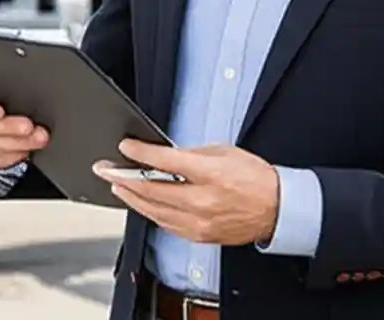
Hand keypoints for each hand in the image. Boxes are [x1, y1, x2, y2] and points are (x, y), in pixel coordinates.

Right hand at [0, 91, 48, 169]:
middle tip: (29, 127)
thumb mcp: (2, 98)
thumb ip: (8, 98)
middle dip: (8, 127)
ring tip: (36, 139)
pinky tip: (23, 151)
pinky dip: (9, 156)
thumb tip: (28, 101)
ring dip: (16, 143)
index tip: (1, 111)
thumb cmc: (1, 106)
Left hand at [94, 141, 279, 245]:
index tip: (125, 147)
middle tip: (107, 170)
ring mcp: (199, 221)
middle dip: (124, 178)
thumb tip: (166, 156)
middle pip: (151, 190)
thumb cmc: (256, 179)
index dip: (140, 153)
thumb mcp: (226, 152)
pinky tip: (141, 204)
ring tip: (117, 186)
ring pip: (153, 210)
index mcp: (211, 174)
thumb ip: (193, 154)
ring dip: (131, 198)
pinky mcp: (198, 235)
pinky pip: (165, 224)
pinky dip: (150, 212)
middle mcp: (202, 200)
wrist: (276, 209)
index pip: (165, 162)